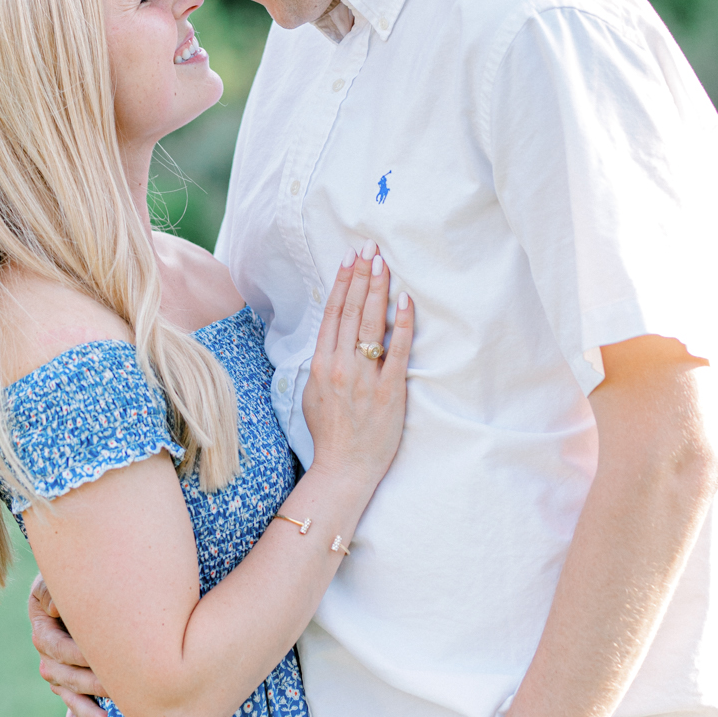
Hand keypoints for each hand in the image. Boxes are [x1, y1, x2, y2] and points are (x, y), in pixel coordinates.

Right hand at [29, 573, 107, 716]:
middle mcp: (50, 655)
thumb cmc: (87, 577)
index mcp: (45, 629)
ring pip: (68, 697)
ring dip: (86, 711)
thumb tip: (56, 608)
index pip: (55, 647)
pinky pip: (69, 716)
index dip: (75, 654)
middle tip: (115, 688)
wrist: (102, 588)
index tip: (101, 656)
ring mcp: (62, 675)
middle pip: (62, 676)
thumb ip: (54, 589)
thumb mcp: (63, 578)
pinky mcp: (75, 690)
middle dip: (88, 684)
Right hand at [302, 246, 412, 487]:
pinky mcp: (389, 391)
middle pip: (352, 310)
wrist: (343, 468)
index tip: (349, 258)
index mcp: (319, 364)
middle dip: (361, 275)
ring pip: (371, 323)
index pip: (332, 313)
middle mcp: (339, 366)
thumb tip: (330, 335)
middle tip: (369, 247)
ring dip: (378, 289)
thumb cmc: (329, 433)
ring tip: (383, 262)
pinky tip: (405, 300)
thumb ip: (321, 362)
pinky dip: (401, 323)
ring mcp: (364, 378)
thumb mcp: (312, 393)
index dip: (341, 282)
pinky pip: (397, 351)